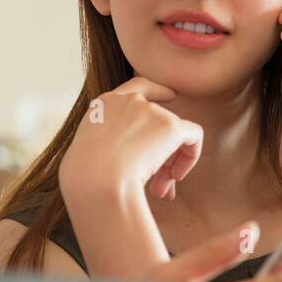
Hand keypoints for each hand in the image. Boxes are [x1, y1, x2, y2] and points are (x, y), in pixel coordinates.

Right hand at [59, 76, 203, 206]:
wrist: (95, 181)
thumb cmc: (88, 180)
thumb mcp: (94, 157)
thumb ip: (116, 152)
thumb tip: (141, 166)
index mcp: (104, 106)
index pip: (136, 88)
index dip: (157, 91)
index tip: (172, 96)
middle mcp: (128, 101)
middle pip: (158, 121)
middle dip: (161, 155)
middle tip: (158, 187)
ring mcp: (150, 111)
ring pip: (174, 136)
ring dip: (168, 165)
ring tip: (159, 192)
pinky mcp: (170, 126)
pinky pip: (193, 137)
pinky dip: (190, 157)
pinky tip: (176, 177)